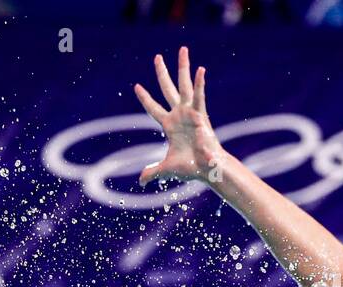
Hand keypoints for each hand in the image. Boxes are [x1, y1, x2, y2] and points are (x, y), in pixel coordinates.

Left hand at [133, 46, 223, 185]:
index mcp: (169, 125)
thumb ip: (153, 172)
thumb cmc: (190, 167)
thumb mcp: (166, 168)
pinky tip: (200, 69)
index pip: (153, 108)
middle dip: (162, 73)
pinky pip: (200, 97)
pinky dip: (200, 84)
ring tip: (183, 50)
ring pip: (185, 85)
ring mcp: (190, 112)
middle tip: (157, 57)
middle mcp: (179, 115)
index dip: (145, 98)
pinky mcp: (201, 115)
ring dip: (184, 68)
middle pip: (168, 89)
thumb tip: (141, 180)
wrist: (205, 169)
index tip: (136, 87)